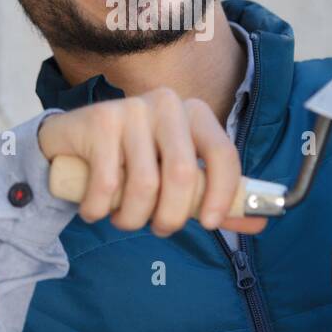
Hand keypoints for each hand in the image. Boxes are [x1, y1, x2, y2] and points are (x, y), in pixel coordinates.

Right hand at [36, 87, 267, 237]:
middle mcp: (167, 103)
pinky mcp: (100, 120)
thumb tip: (262, 222)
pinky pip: (109, 185)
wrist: (69, 143)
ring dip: (132, 218)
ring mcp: (132, 109)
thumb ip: (214, 199)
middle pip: (183, 175)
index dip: (223, 194)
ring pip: (144, 186)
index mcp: (195, 113)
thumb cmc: (132, 164)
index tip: (211, 224)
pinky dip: (101, 210)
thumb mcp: (177, 179)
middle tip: (160, 228)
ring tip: (124, 218)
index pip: (223, 153)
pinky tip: (95, 207)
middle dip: (171, 216)